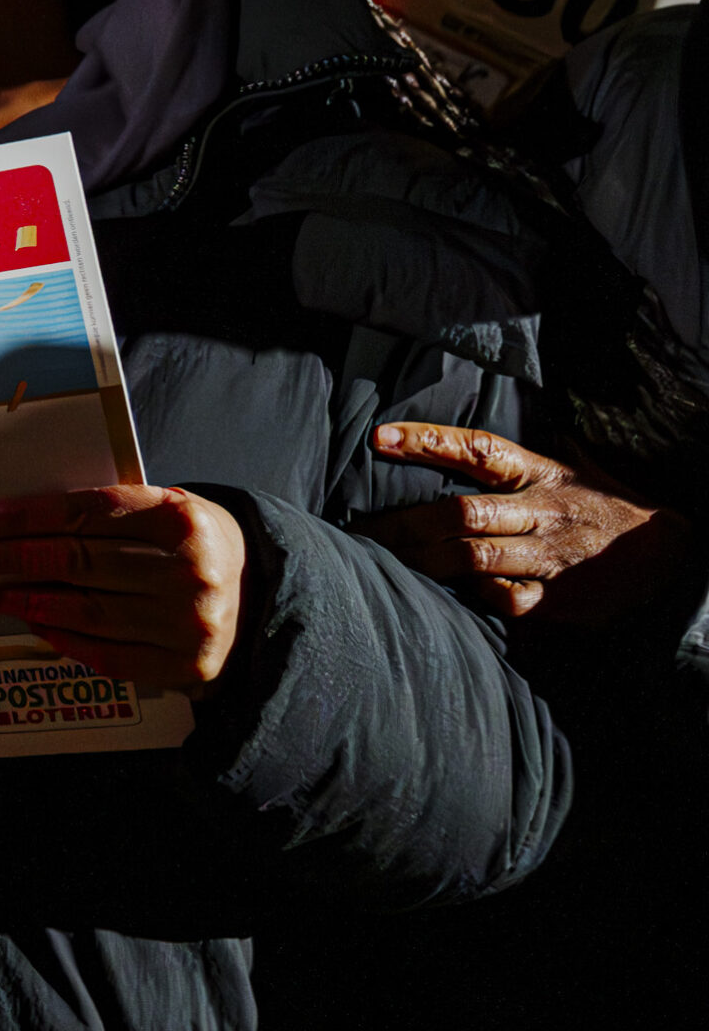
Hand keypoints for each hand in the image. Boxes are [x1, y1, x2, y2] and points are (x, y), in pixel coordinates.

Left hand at [0, 484, 245, 697]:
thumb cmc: (191, 544)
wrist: (260, 593)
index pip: (87, 513)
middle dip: (16, 559)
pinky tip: (34, 622)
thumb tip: (21, 522)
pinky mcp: (185, 665)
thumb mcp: (167, 508)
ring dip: (29, 601)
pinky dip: (65, 639)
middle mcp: (188, 570)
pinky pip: (109, 655)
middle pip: (81, 561)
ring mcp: (189, 623)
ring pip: (89, 611)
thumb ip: (108, 512)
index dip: (29, 517)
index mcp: (181, 518)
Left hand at [363, 424, 688, 625]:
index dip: (428, 441)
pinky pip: (506, 599)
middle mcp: (541, 511)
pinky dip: (477, 597)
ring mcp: (549, 556)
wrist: (670, 552)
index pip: (477, 449)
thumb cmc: (601, 506)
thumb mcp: (567, 467)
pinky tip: (452, 594)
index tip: (380, 437)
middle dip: (405, 523)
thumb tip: (455, 431)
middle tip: (360, 531)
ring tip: (382, 563)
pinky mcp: (559, 598)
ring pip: (475, 556)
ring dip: (425, 561)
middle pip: (462, 512)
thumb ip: (512, 460)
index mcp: (540, 473)